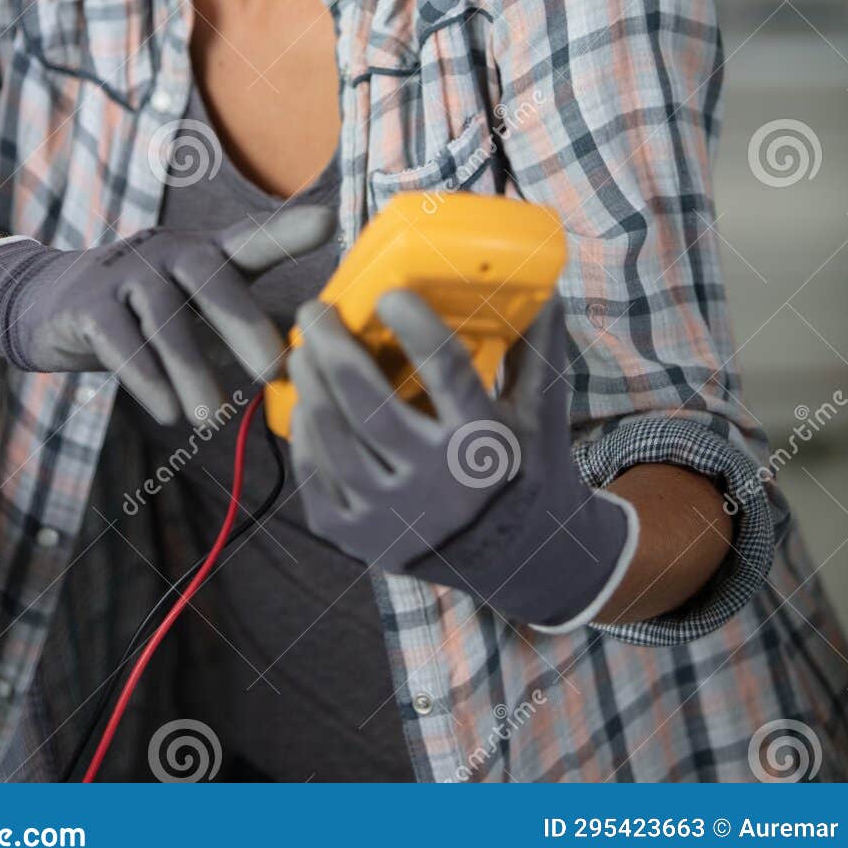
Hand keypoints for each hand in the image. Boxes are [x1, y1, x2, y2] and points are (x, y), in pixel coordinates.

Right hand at [0, 207, 335, 424]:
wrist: (49, 301)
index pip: (251, 239)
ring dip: (192, 371)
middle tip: (275, 372)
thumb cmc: (143, 303)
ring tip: (212, 417)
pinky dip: (146, 378)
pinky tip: (167, 412)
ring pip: (166, 321)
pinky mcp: (88, 305)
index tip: (329, 224)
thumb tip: (307, 347)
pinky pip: (120, 343)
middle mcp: (169, 252)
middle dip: (245, 326)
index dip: (288, 231)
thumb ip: (245, 309)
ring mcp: (126, 274)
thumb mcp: (194, 296)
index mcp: (205, 251)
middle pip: (212, 282)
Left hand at [285, 290, 637, 629]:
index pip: (448, 372)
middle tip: (316, 309)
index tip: (389, 293)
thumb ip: (537, 350)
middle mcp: (437, 482)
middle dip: (333, 349)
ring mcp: (394, 515)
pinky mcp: (361, 540)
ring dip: (311, 386)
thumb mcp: (540, 415)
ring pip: (335, 440)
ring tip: (302, 349)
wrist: (516, 560)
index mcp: (484, 442)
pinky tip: (304, 405)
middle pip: (369, 406)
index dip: (415, 327)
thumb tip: (545, 286)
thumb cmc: (524, 470)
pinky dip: (306, 438)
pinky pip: (317, 481)